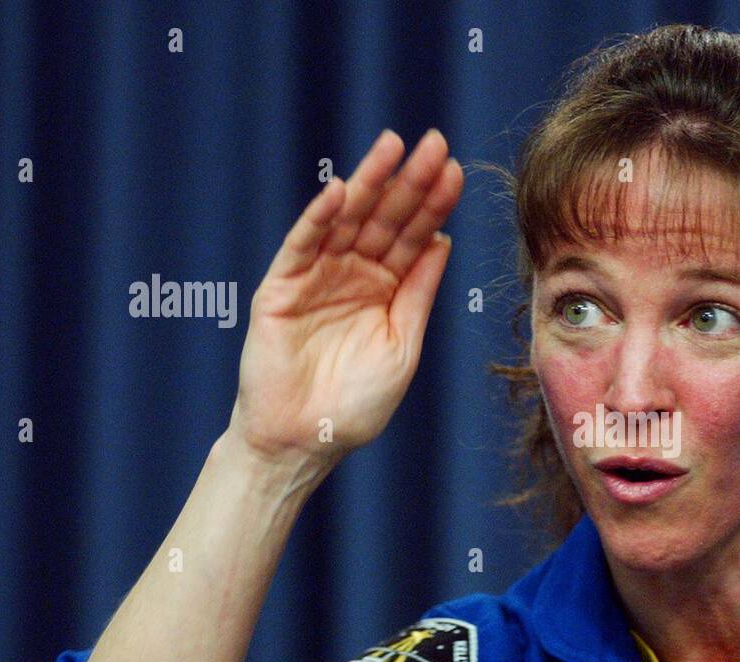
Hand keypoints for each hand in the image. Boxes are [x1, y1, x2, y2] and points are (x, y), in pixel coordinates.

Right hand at [226, 128, 462, 469]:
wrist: (307, 439)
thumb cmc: (357, 403)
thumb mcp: (403, 345)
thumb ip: (418, 292)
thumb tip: (444, 241)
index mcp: (387, 289)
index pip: (415, 237)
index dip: (434, 204)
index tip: (457, 171)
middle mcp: (354, 275)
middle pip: (385, 218)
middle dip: (409, 181)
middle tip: (434, 143)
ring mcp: (317, 277)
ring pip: (346, 221)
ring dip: (368, 183)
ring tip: (392, 147)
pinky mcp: (281, 287)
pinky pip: (302, 246)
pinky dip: (318, 219)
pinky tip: (340, 192)